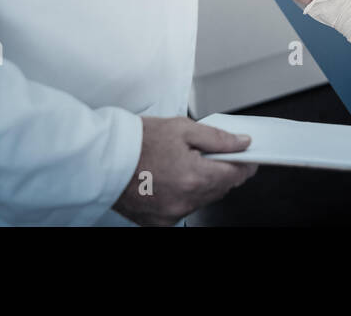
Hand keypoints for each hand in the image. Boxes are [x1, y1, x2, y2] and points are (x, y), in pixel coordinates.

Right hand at [112, 116, 257, 225]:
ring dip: (201, 184)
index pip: (235, 174)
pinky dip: (183, 196)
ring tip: (182, 163)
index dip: (244, 163)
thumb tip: (241, 144)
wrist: (103, 158)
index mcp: (194, 177)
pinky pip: (182, 209)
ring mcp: (171, 214)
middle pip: (219, 189)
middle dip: (221, 171)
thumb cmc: (137, 141)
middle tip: (211, 153)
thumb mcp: (182, 128)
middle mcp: (185, 201)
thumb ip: (217, 138)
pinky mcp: (158, 222)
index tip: (247, 157)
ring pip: (202, 200)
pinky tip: (171, 179)